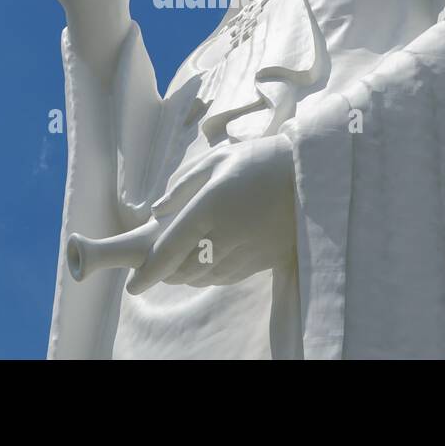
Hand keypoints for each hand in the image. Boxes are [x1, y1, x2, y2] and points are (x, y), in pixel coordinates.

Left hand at [126, 135, 296, 294]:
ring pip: (208, 277)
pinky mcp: (267, 258)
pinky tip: (206, 269)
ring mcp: (249, 249)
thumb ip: (182, 186)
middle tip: (155, 273)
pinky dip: (213, 277)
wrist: (311, 173)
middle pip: (186, 270)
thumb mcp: (216, 161)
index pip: (170, 249)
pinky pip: (231, 276)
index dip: (149, 272)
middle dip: (167, 275)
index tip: (133, 286)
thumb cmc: (259, 160)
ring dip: (189, 277)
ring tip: (177, 271)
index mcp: (210, 206)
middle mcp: (227, 233)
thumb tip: (157, 212)